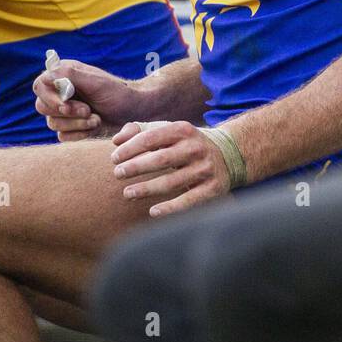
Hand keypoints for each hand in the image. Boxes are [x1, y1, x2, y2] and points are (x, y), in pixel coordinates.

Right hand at [32, 59, 138, 141]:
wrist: (134, 112)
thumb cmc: (117, 92)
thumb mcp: (95, 81)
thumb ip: (69, 75)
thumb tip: (46, 75)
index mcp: (64, 75)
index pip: (40, 86)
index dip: (49, 98)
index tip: (66, 105)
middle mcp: (61, 92)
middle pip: (42, 107)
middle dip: (67, 113)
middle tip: (88, 111)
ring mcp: (65, 111)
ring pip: (52, 123)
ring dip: (76, 124)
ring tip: (96, 119)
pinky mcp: (71, 127)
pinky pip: (62, 136)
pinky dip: (79, 134)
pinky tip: (94, 127)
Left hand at [111, 120, 230, 216]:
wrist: (227, 155)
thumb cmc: (185, 144)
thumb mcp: (167, 131)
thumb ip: (139, 131)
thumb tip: (116, 140)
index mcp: (182, 130)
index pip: (151, 138)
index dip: (130, 149)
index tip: (114, 158)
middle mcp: (195, 148)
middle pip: (160, 159)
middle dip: (136, 167)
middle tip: (117, 174)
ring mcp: (205, 169)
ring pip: (171, 182)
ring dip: (146, 189)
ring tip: (127, 193)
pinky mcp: (212, 189)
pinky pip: (188, 201)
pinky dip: (170, 208)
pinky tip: (152, 212)